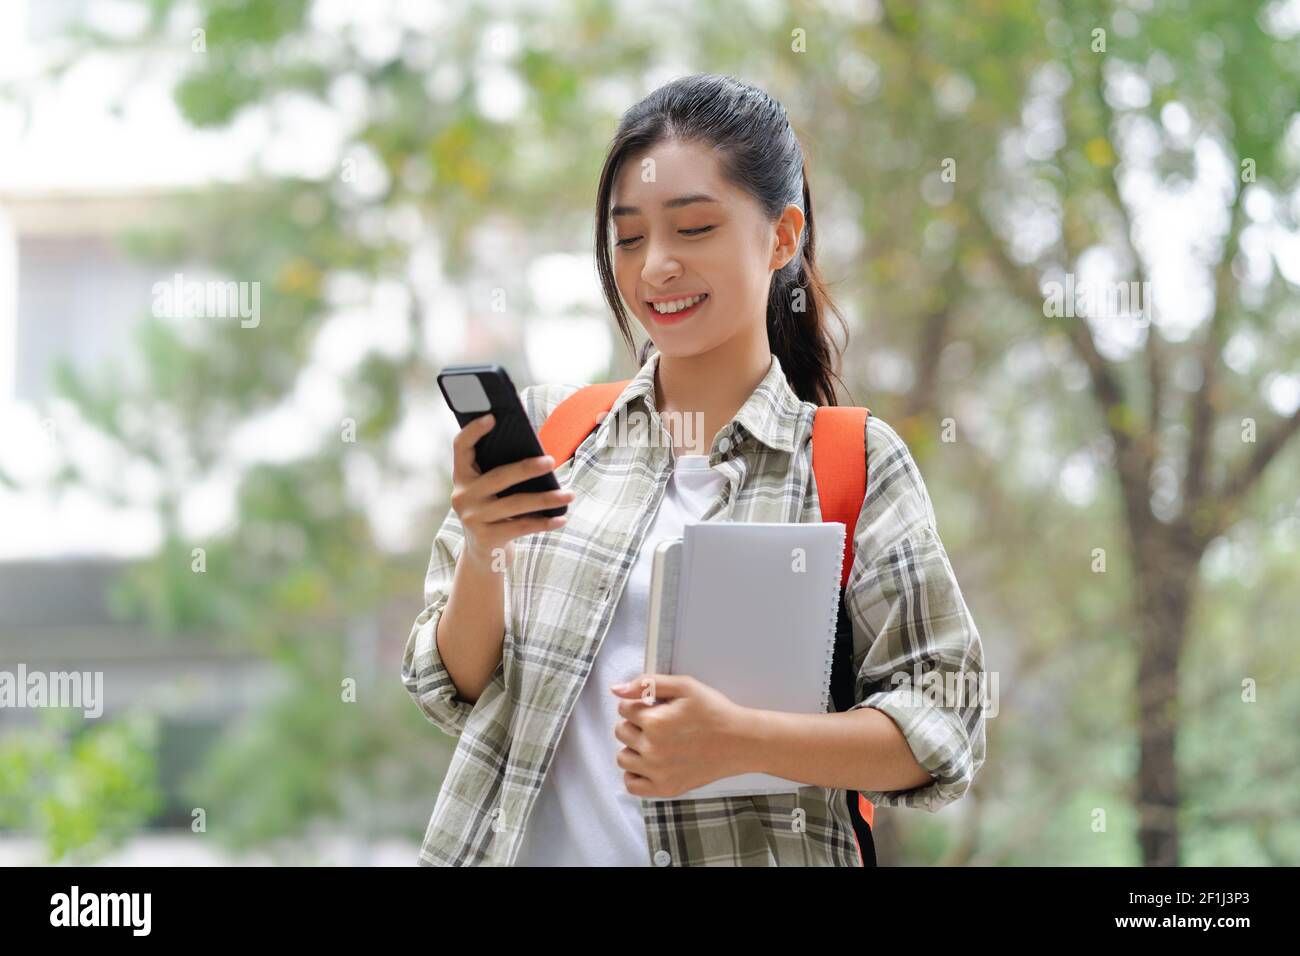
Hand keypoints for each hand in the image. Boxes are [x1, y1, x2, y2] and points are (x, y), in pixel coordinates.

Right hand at [449, 412, 574, 567]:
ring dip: (547, 499)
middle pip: (499, 476)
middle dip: (527, 468)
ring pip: (516, 504)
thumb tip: (540, 457)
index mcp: (462, 476)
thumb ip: (503, 473)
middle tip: (551, 461)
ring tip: (570, 494)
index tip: (492, 417)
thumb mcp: (491, 491)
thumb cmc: (494, 512)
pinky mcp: (487, 538)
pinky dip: (545, 522)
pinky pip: (522, 527)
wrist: (483, 555)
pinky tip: (561, 518)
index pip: (461, 447)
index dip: (474, 430)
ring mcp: (473, 518)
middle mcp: (462, 496)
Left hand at [609, 674, 751, 797]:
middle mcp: (652, 750)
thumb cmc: (715, 712)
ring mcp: (657, 773)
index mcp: (654, 722)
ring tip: (656, 742)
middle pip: (620, 731)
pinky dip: (636, 774)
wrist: (741, 742)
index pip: (623, 708)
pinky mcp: (665, 789)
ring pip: (623, 758)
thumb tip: (616, 690)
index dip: (639, 703)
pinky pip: (632, 784)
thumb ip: (648, 683)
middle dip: (635, 724)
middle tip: (660, 723)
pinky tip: (651, 762)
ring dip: (634, 748)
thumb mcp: (685, 686)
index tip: (657, 707)